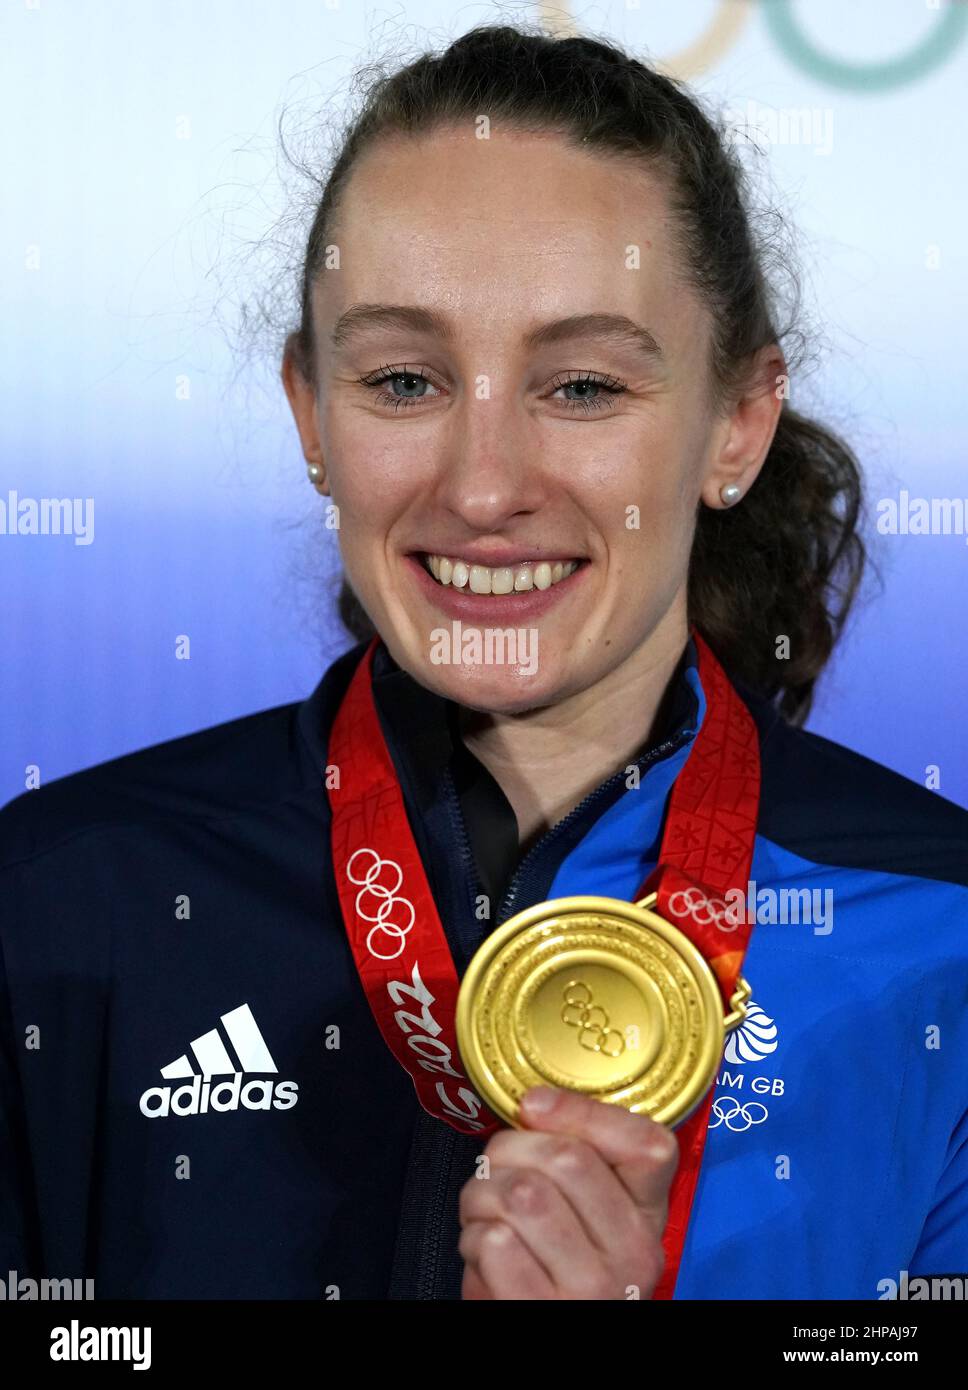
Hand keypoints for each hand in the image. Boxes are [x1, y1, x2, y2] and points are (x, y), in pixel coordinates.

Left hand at [458, 1086, 678, 1299]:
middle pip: (567, 1157)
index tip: (534, 1105)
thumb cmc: (552, 1275)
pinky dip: (472, 1239)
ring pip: (523, 1194)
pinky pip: (495, 1241)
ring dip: (481, 1195)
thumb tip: (536, 1104)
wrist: (541, 1334)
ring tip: (483, 1213)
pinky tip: (483, 1253)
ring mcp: (591, 1288)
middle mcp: (632, 1255)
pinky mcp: (540, 1310)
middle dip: (506, 1151)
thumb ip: (577, 1167)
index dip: (582, 1111)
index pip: (648, 1145)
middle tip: (492, 1172)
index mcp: (647, 1220)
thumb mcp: (589, 1223)